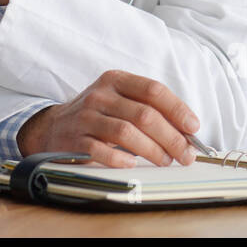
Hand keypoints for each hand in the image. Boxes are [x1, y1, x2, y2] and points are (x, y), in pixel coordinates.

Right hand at [16, 70, 200, 167]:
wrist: (52, 128)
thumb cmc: (97, 115)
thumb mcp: (119, 101)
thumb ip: (149, 109)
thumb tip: (186, 131)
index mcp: (115, 80)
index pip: (152, 90)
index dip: (177, 109)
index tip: (193, 128)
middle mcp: (100, 96)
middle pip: (144, 115)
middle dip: (171, 137)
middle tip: (185, 155)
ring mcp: (85, 117)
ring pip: (127, 133)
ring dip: (153, 150)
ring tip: (165, 161)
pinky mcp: (75, 140)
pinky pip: (101, 150)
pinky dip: (121, 160)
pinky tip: (133, 165)